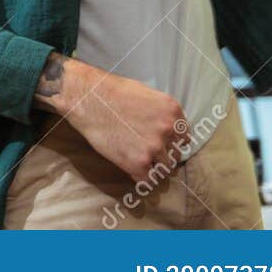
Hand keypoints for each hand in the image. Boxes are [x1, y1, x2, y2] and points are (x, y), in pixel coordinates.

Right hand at [49, 57, 190, 183]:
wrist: (88, 98)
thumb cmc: (112, 91)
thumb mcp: (146, 94)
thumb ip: (161, 113)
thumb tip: (165, 128)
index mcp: (172, 112)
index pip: (183, 137)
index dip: (172, 141)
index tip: (162, 144)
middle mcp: (168, 130)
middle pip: (175, 154)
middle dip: (163, 154)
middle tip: (146, 151)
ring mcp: (154, 148)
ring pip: (163, 168)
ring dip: (152, 166)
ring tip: (137, 159)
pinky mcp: (138, 163)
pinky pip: (147, 179)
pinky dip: (139, 176)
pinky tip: (130, 167)